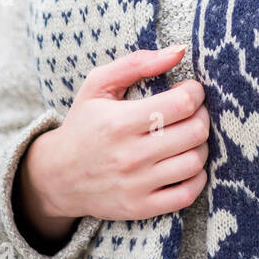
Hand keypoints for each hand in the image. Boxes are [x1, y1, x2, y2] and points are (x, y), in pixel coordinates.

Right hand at [22, 46, 208, 228]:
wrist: (57, 176)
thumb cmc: (84, 124)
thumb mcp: (98, 85)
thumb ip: (138, 63)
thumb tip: (180, 50)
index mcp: (120, 122)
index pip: (183, 104)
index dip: (195, 92)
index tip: (189, 90)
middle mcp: (130, 156)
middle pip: (195, 131)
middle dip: (201, 115)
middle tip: (191, 112)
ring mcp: (137, 185)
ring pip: (195, 161)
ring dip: (200, 144)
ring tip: (187, 136)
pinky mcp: (141, 208)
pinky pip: (188, 194)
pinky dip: (197, 177)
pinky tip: (186, 163)